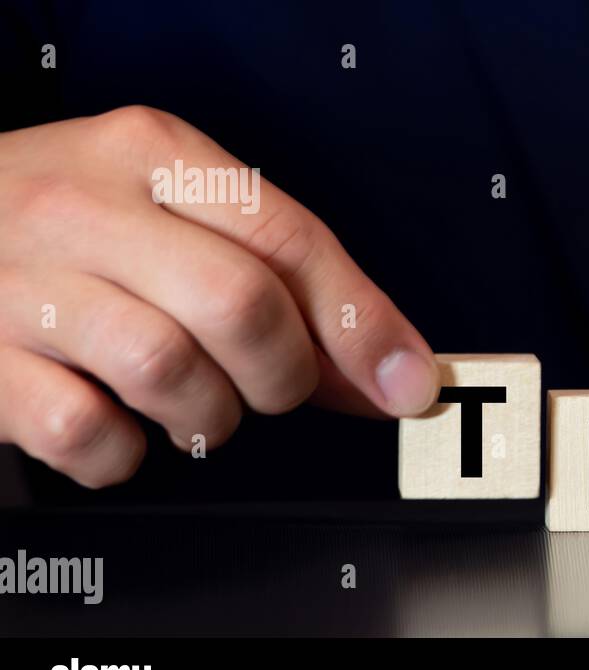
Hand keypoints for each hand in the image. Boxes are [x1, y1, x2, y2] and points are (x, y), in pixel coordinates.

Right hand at [0, 106, 438, 486]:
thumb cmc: (66, 224)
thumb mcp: (167, 206)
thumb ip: (276, 273)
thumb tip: (385, 367)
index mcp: (148, 151)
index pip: (288, 237)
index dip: (360, 321)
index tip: (406, 381)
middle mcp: (83, 207)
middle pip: (240, 306)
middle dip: (283, 374)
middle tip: (267, 387)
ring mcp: (19, 286)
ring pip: (170, 371)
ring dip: (208, 417)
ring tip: (192, 406)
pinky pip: (87, 433)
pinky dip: (123, 454)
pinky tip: (120, 427)